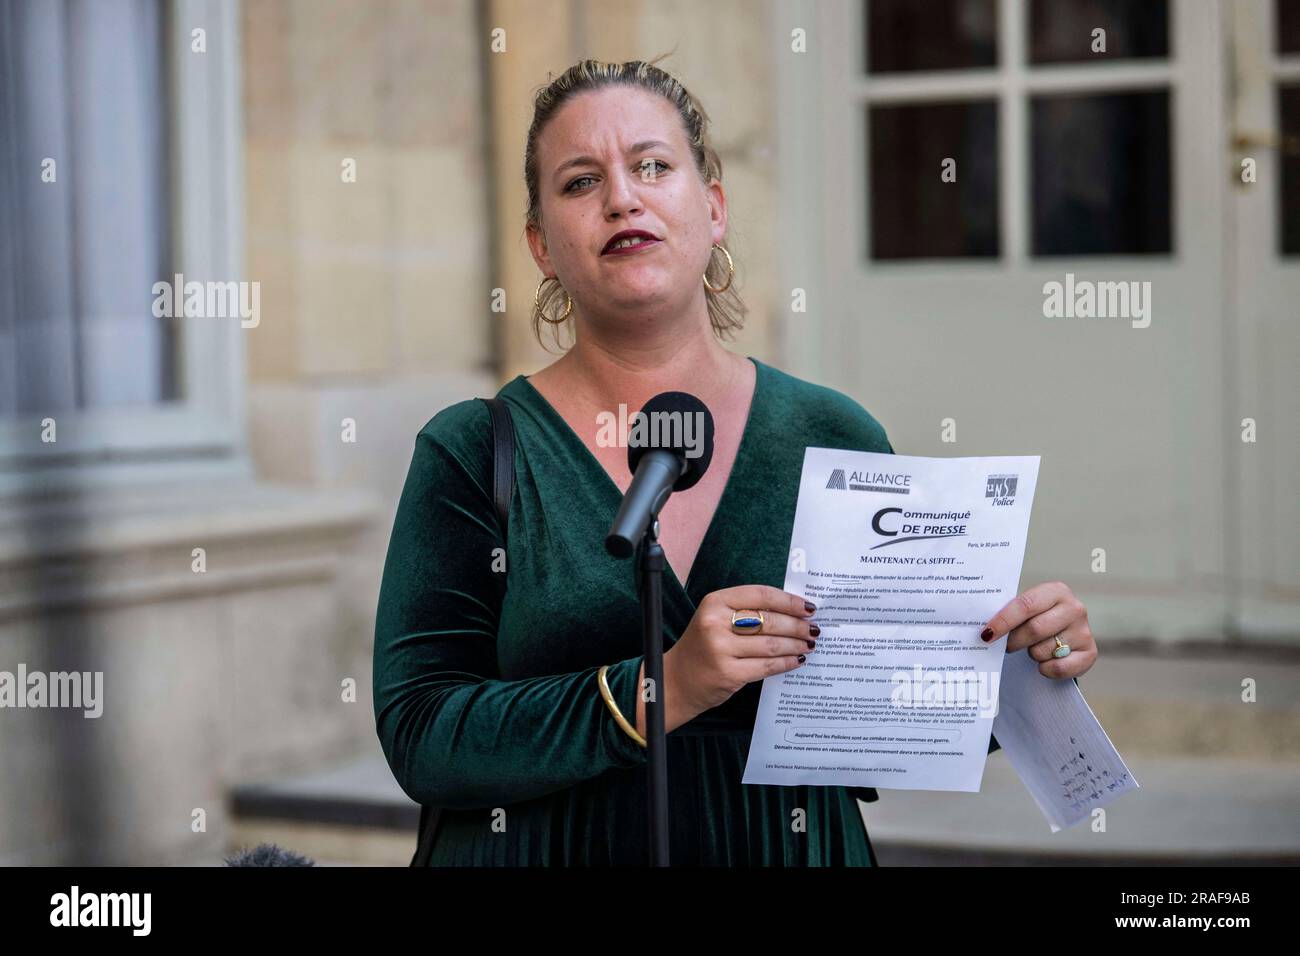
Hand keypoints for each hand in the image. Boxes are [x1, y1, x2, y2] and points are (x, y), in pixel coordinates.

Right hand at [665, 585, 817, 719]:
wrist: (676, 680)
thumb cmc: (703, 646)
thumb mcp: (716, 618)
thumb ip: (747, 611)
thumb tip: (792, 611)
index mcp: (714, 602)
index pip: (760, 595)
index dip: (788, 601)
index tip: (808, 607)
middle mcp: (715, 623)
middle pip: (769, 620)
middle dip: (797, 625)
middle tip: (813, 629)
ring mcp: (721, 649)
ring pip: (771, 644)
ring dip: (796, 644)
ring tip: (809, 644)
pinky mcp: (728, 673)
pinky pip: (767, 666)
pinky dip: (786, 663)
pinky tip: (796, 660)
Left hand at [980, 580, 1096, 679]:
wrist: (1062, 634)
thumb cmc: (1036, 619)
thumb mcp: (1025, 611)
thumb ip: (1009, 614)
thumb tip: (984, 630)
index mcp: (1056, 590)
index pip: (1025, 605)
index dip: (1003, 621)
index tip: (986, 634)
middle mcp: (1074, 608)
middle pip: (1034, 629)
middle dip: (1014, 641)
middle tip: (1006, 646)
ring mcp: (1084, 630)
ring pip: (1044, 650)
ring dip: (1031, 654)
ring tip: (1033, 648)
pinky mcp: (1090, 652)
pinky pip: (1059, 668)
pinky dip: (1045, 669)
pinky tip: (1044, 663)